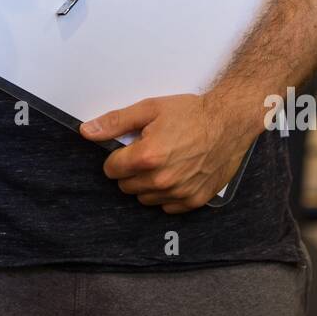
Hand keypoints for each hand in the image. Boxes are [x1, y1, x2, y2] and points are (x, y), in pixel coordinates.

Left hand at [79, 93, 246, 212]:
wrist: (229, 121)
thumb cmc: (192, 113)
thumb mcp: (149, 109)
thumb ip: (115, 122)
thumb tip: (87, 131)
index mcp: (147, 156)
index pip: (111, 169)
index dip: (117, 157)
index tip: (128, 149)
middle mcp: (162, 179)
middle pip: (126, 186)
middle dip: (131, 170)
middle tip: (148, 152)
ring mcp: (179, 193)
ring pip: (145, 198)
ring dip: (148, 183)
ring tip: (164, 161)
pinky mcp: (194, 200)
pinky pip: (167, 206)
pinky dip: (167, 193)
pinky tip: (177, 173)